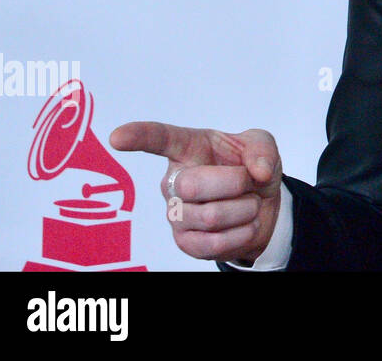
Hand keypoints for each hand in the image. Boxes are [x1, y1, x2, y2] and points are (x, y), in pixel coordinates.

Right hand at [109, 122, 282, 264]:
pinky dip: (243, 233)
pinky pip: (214, 244)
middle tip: (248, 181)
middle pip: (193, 185)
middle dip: (236, 183)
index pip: (159, 139)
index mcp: (188, 148)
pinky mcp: (185, 243)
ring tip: (247, 203)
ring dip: (245, 210)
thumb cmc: (250, 167)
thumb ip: (262, 149)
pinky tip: (244, 224)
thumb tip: (258, 171)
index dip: (138, 137)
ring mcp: (175, 214)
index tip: (117, 137)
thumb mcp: (262, 146)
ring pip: (210, 216)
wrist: (263, 204)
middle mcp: (174, 180)